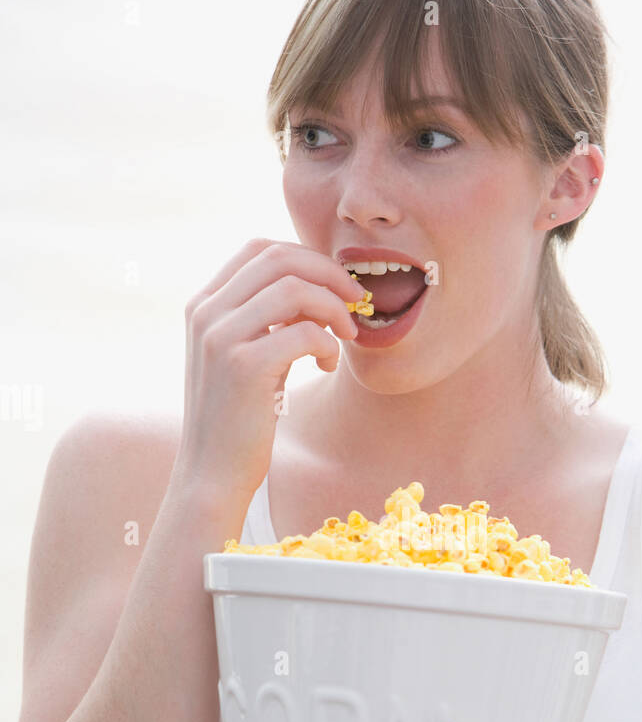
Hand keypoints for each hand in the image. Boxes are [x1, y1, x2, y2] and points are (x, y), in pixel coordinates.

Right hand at [177, 240, 360, 506]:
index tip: (337, 285)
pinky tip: (328, 366)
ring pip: (295, 289)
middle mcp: (206, 313)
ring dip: (334, 309)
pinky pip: (305, 332)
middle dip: (329, 275)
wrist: (213, 471)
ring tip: (346, 337)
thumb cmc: (239, 416)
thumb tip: (318, 286)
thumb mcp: (246, 354)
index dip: (307, 259)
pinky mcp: (244, 366)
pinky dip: (329, 345)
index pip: (259, 249)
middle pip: (279, 258)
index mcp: (204, 304)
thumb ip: (267, 318)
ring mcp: (221, 337)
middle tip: (357, 303)